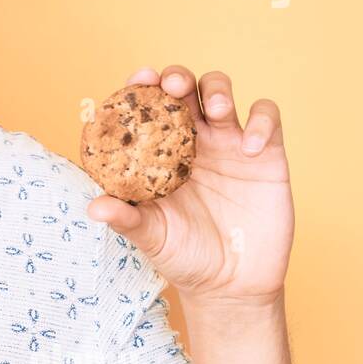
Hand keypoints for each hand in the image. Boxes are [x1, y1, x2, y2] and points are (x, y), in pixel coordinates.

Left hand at [85, 65, 293, 308]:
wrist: (231, 285)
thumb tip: (93, 208)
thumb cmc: (183, 256)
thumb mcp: (151, 237)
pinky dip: (261, 123)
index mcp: (160, 151)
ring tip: (218, 110)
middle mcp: (193, 140)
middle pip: (186, 90)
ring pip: (224, 95)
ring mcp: (230, 144)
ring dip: (219, 91)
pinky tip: (250, 148)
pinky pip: (268, 121)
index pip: (149, 107)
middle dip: (179, 78)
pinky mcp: (267, 155)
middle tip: (173, 86)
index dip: (144, 86)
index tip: (139, 79)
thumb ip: (126, 219)